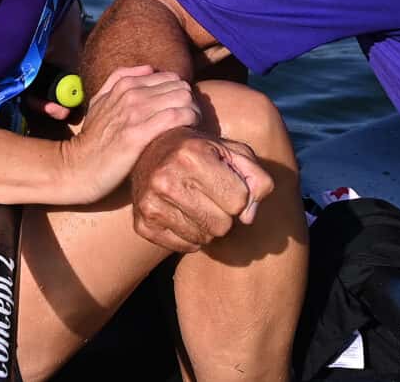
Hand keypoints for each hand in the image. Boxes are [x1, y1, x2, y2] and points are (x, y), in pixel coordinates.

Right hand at [56, 66, 198, 203]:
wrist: (77, 167)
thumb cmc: (92, 138)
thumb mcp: (99, 101)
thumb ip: (118, 79)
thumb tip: (148, 68)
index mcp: (124, 84)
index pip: (170, 77)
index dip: (180, 92)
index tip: (182, 109)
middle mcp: (130, 94)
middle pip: (180, 86)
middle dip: (190, 101)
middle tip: (190, 119)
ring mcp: (134, 113)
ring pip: (182, 98)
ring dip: (193, 112)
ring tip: (191, 127)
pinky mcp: (138, 134)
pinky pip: (176, 117)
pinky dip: (188, 121)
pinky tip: (188, 132)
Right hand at [128, 127, 275, 253]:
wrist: (153, 151)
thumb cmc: (202, 152)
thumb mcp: (233, 152)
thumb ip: (256, 179)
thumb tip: (249, 217)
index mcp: (192, 155)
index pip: (239, 200)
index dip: (239, 194)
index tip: (226, 183)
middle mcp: (166, 179)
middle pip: (222, 224)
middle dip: (224, 213)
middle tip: (212, 196)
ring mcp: (151, 203)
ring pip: (205, 238)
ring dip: (208, 226)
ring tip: (198, 204)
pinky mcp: (143, 224)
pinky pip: (185, 247)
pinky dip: (191, 236)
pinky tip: (183, 215)